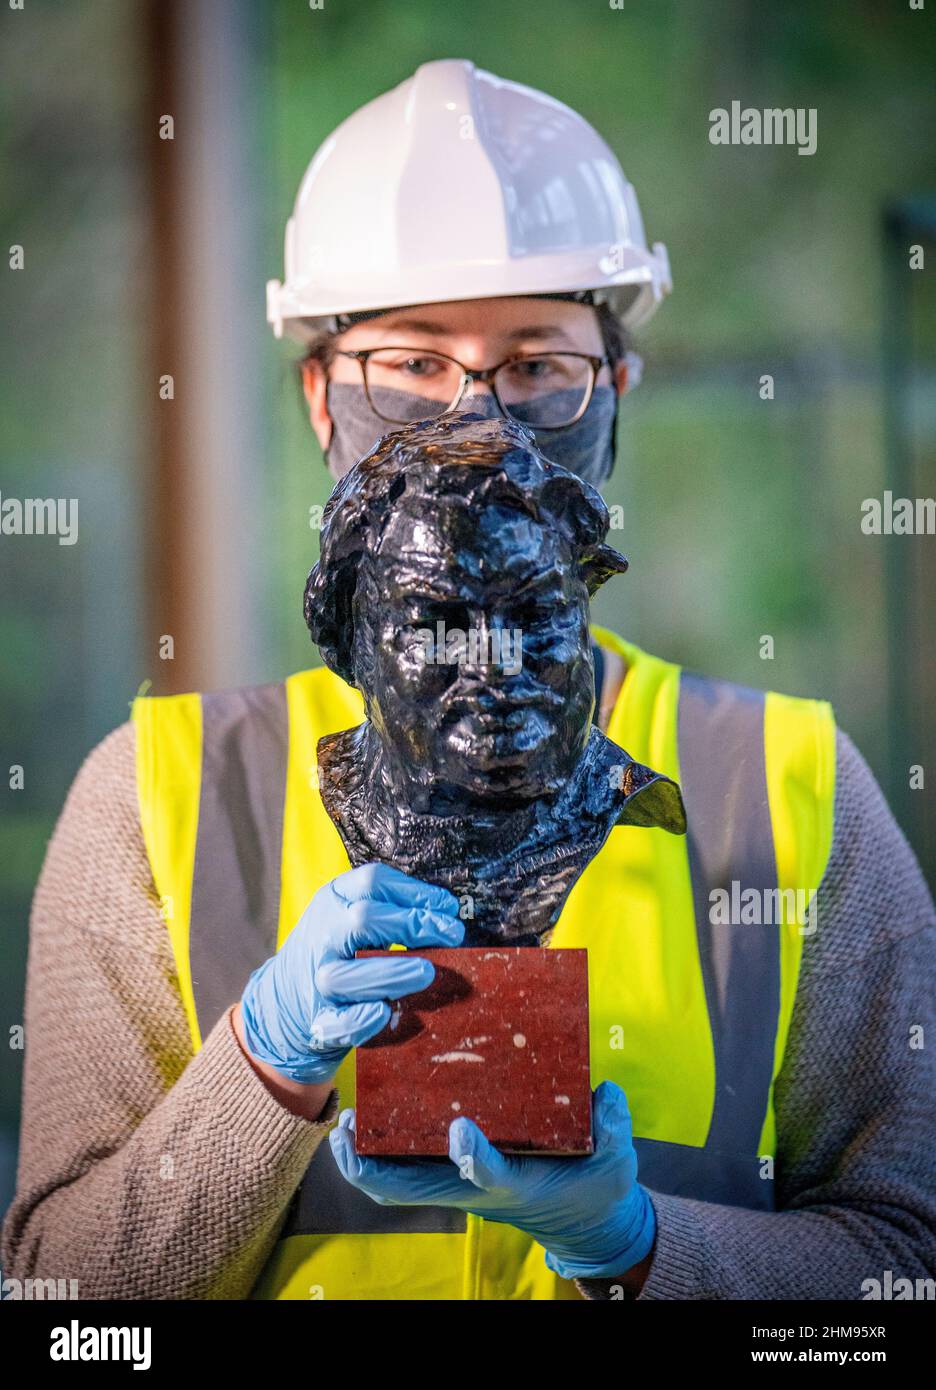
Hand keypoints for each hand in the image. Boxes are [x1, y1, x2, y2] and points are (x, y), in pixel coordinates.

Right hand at [239, 863, 463, 1084]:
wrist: (286, 999)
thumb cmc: (338, 951)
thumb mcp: (354, 917)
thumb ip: (392, 911)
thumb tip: (446, 913)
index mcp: (334, 901)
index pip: (373, 882)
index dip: (416, 892)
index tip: (449, 907)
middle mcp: (323, 935)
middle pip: (363, 919)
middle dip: (412, 925)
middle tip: (453, 935)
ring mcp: (317, 979)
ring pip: (347, 975)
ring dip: (391, 973)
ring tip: (427, 973)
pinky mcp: (317, 1020)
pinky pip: (337, 1022)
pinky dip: (360, 1019)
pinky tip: (383, 1013)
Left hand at [329, 1079, 655, 1279]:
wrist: (585, 1220)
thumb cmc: (598, 1186)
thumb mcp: (617, 1160)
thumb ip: (611, 1126)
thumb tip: (602, 1091)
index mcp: (517, 1185)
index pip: (488, 1176)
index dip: (473, 1157)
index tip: (460, 1129)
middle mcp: (476, 1190)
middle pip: (412, 1190)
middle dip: (373, 1166)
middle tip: (347, 1127)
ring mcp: (458, 1186)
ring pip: (396, 1186)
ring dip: (363, 1161)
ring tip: (341, 1123)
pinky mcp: (452, 1176)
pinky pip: (402, 1174)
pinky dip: (375, 1156)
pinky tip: (360, 1122)